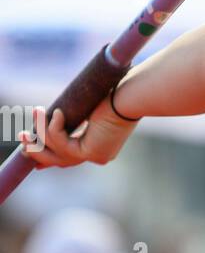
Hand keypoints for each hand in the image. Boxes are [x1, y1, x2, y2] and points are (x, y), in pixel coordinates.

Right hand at [19, 97, 138, 168]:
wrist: (134, 93)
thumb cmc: (119, 91)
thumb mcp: (91, 105)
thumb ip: (75, 115)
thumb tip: (55, 115)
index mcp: (101, 144)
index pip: (71, 156)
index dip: (48, 156)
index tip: (29, 150)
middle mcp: (99, 154)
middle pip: (60, 161)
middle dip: (38, 151)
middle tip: (22, 139)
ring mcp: (96, 156)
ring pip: (57, 153)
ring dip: (41, 133)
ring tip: (35, 111)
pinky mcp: (92, 153)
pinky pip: (62, 144)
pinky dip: (54, 129)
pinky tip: (57, 114)